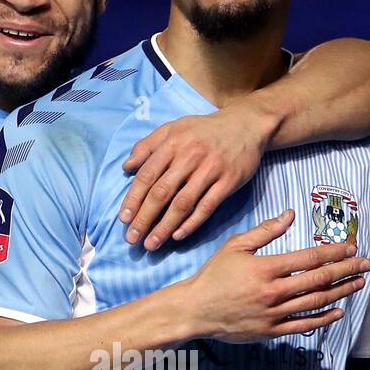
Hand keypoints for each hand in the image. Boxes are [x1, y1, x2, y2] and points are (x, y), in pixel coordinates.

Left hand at [119, 100, 273, 250]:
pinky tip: (177, 235)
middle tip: (132, 239)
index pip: (147, 175)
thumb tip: (126, 167)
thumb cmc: (204, 130)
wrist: (246, 125)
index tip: (123, 219)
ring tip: (152, 244)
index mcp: (173, 143)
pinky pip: (207, 206)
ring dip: (164, 227)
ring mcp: (210, 169)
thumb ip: (148, 146)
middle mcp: (189, 156)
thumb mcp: (173, 128)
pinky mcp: (228, 181)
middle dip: (144, 218)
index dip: (133, 199)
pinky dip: (191, 223)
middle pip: (161, 193)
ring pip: (183, 203)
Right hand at [182, 210, 369, 342]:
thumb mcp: (237, 246)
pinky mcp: (271, 331)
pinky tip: (338, 311)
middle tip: (365, 263)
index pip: (309, 259)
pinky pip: (303, 325)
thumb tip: (291, 215)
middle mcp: (274, 292)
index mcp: (267, 268)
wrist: (196, 310)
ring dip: (341, 292)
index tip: (350, 247)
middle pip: (319, 280)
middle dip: (346, 270)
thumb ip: (266, 230)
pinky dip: (323, 319)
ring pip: (316, 302)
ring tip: (358, 283)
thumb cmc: (215, 275)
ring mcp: (274, 314)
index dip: (333, 252)